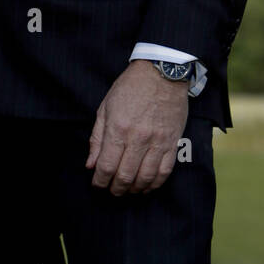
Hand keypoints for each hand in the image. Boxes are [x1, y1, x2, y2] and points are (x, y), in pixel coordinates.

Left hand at [86, 60, 188, 196]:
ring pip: (145, 178)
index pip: (106, 166)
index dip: (100, 180)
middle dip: (116, 188)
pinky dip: (155, 184)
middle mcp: (138, 138)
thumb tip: (90, 164)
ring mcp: (157, 142)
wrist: (161, 72)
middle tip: (112, 191)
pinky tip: (146, 187)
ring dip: (134, 189)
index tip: (97, 184)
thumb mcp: (106, 107)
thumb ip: (97, 137)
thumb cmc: (130, 88)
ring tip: (128, 190)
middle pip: (125, 176)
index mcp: (118, 128)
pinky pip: (164, 172)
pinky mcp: (172, 143)